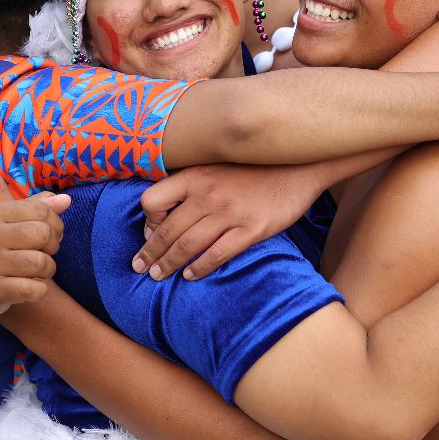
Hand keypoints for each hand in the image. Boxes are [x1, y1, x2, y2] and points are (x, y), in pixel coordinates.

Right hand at [0, 192, 70, 315]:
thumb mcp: (7, 220)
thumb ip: (36, 207)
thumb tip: (65, 200)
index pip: (41, 210)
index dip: (55, 222)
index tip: (49, 232)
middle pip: (43, 234)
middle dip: (52, 244)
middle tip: (44, 251)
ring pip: (41, 263)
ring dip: (47, 269)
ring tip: (37, 270)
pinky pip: (35, 289)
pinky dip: (40, 289)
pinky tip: (30, 286)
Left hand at [134, 163, 321, 280]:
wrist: (299, 165)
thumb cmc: (254, 166)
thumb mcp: (217, 163)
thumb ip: (193, 181)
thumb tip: (168, 206)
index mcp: (195, 175)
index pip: (152, 200)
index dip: (147, 221)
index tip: (148, 234)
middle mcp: (207, 194)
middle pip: (167, 230)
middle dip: (150, 253)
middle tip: (139, 268)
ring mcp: (229, 212)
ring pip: (187, 245)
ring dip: (168, 264)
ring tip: (157, 276)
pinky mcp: (251, 229)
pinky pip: (217, 254)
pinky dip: (200, 268)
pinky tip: (191, 276)